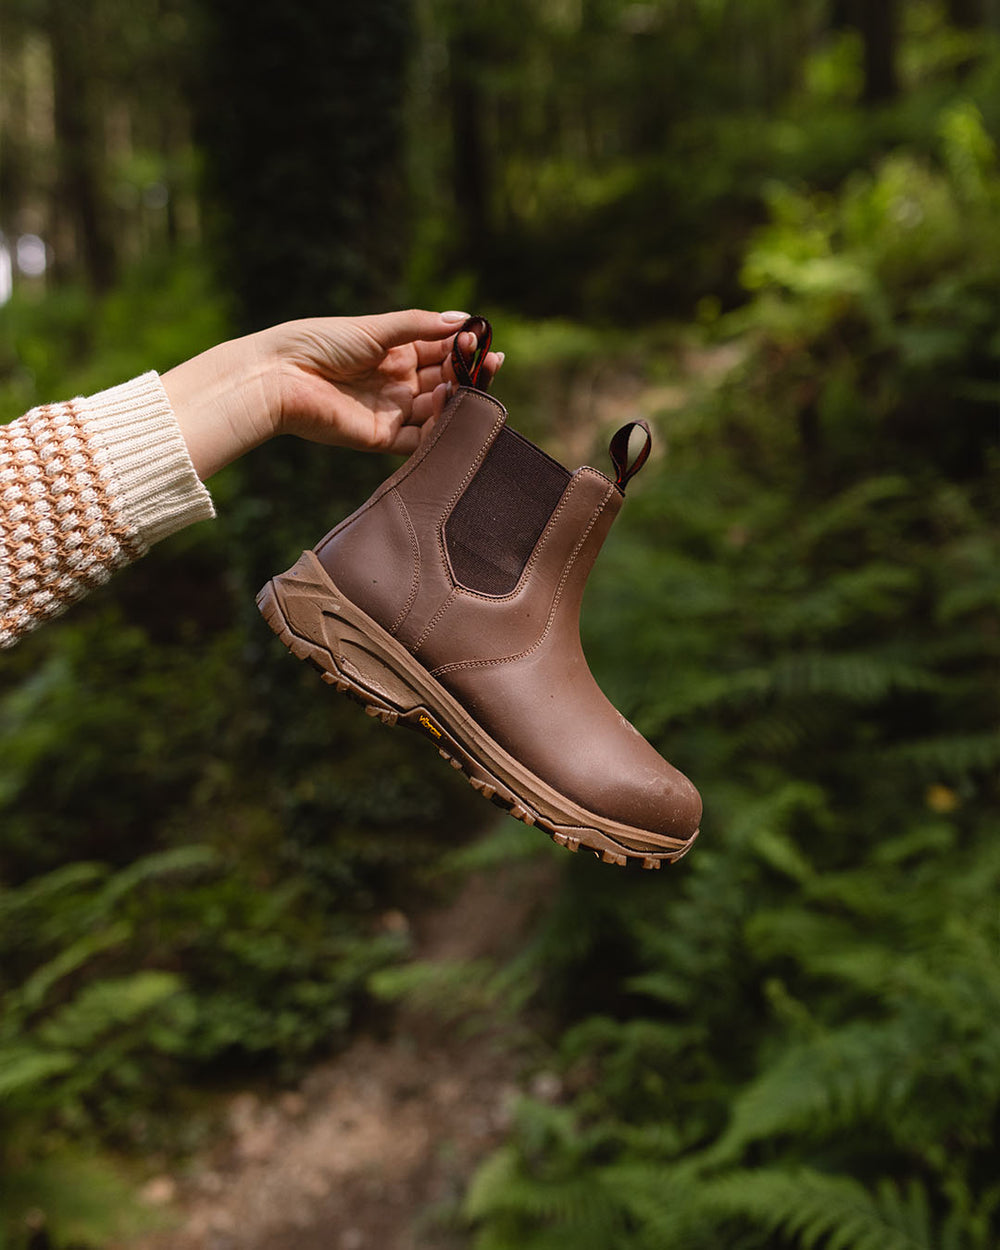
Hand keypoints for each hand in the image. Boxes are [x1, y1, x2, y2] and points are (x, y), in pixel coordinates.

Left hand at [162, 309, 502, 480]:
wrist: (280, 377)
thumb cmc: (320, 342)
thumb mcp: (375, 327)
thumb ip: (420, 326)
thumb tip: (465, 319)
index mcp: (395, 351)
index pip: (441, 350)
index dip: (464, 348)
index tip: (481, 341)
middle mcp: (398, 381)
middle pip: (446, 380)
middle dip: (469, 373)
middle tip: (490, 363)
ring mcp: (392, 410)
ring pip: (439, 409)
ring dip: (458, 397)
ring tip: (467, 383)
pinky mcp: (382, 437)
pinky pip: (421, 439)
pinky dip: (440, 429)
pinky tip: (453, 410)